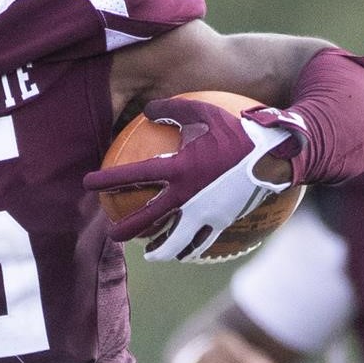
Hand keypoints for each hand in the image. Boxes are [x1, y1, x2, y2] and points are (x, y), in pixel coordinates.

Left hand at [87, 97, 302, 261]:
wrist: (276, 155)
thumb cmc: (238, 129)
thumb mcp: (204, 111)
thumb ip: (172, 110)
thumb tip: (148, 110)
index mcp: (179, 169)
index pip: (132, 177)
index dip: (106, 180)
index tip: (87, 183)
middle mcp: (187, 196)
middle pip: (147, 220)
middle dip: (125, 230)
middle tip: (112, 235)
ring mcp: (205, 214)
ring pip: (175, 242)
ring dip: (159, 250)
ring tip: (150, 253)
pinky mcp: (223, 222)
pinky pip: (202, 241)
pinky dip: (190, 248)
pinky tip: (186, 250)